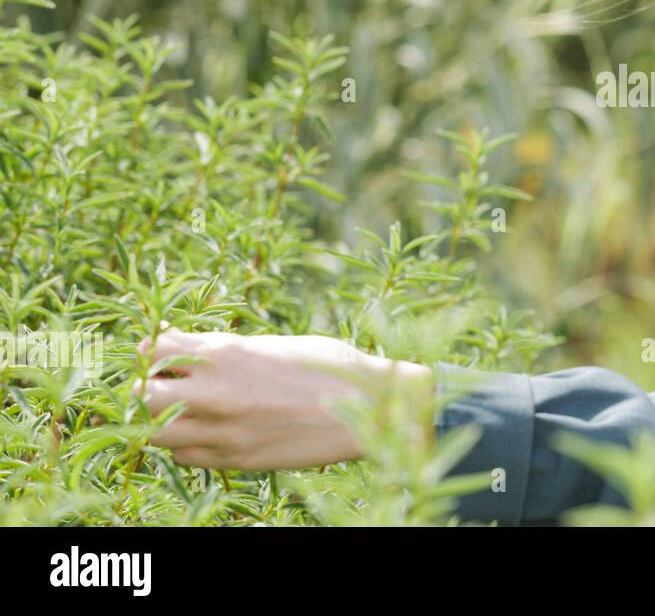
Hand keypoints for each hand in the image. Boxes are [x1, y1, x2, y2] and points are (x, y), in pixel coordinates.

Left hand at [134, 329, 431, 469]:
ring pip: (154, 433)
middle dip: (143, 390)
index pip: (152, 350)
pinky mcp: (236, 458)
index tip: (161, 356)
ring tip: (182, 412)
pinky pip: (185, 456)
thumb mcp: (270, 345)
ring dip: (160, 422)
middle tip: (162, 387)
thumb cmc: (326, 365)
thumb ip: (223, 350)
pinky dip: (187, 445)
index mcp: (225, 352)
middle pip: (140, 395)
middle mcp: (215, 392)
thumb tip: (183, 348)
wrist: (366, 406)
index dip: (151, 353)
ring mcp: (223, 430)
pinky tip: (208, 433)